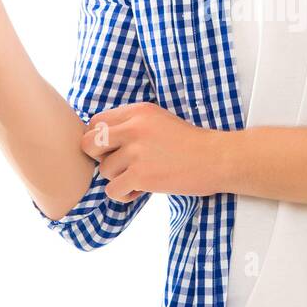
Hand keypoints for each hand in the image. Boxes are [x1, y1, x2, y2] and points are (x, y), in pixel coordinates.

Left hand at [80, 101, 225, 201]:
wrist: (217, 159)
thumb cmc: (190, 143)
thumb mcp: (159, 121)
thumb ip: (131, 125)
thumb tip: (101, 141)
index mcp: (138, 111)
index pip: (96, 122)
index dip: (99, 139)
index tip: (113, 150)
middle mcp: (133, 128)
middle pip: (89, 143)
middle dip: (98, 157)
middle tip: (118, 165)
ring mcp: (136, 152)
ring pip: (103, 170)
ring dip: (118, 178)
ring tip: (139, 179)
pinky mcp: (141, 176)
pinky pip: (112, 190)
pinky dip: (124, 195)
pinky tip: (139, 191)